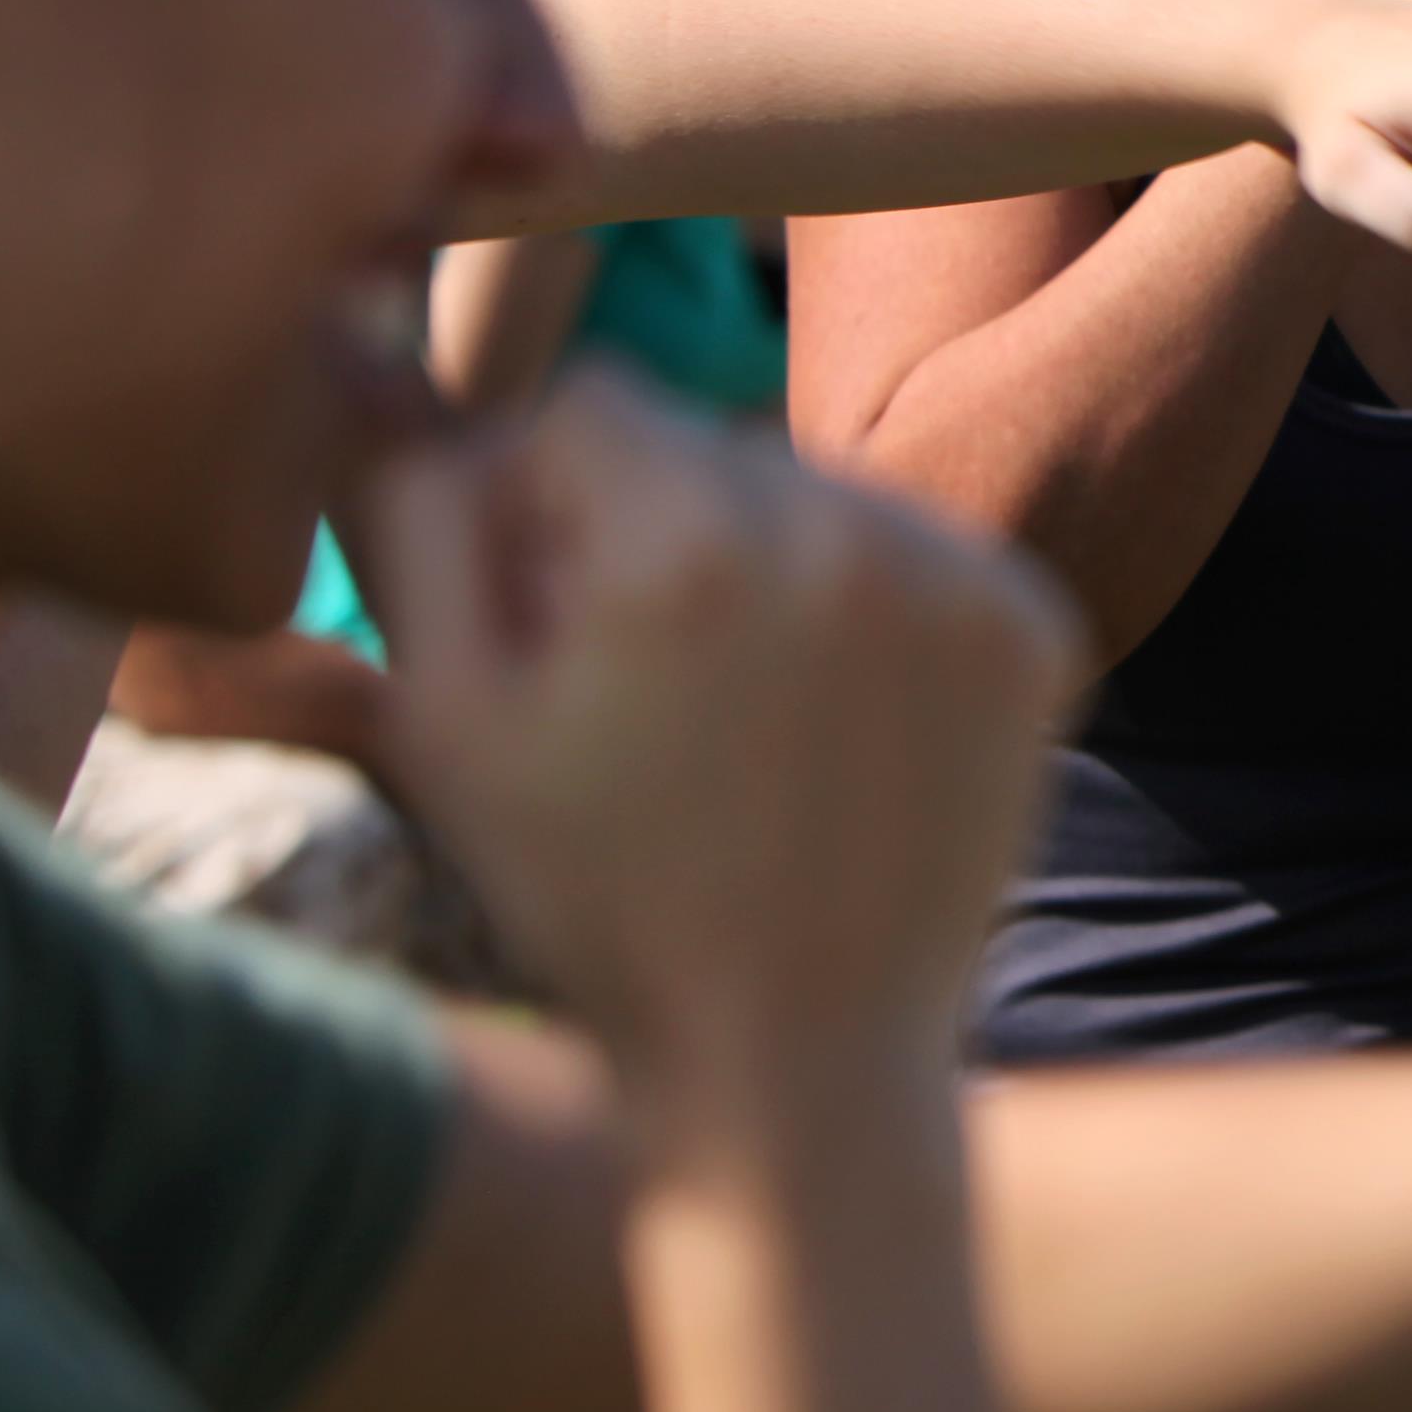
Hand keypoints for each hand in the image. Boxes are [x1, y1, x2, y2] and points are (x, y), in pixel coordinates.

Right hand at [360, 377, 1083, 1139]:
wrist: (795, 1057)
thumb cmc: (593, 896)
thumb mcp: (448, 718)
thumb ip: (415, 511)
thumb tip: (376, 354)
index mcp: (687, 544)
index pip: (589, 400)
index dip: (543, 507)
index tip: (555, 621)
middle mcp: (843, 531)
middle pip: (710, 438)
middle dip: (657, 526)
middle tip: (649, 688)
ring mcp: (960, 576)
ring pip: (817, 489)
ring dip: (770, 561)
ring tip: (746, 717)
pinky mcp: (1035, 626)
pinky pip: (919, 549)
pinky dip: (872, 609)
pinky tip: (836, 727)